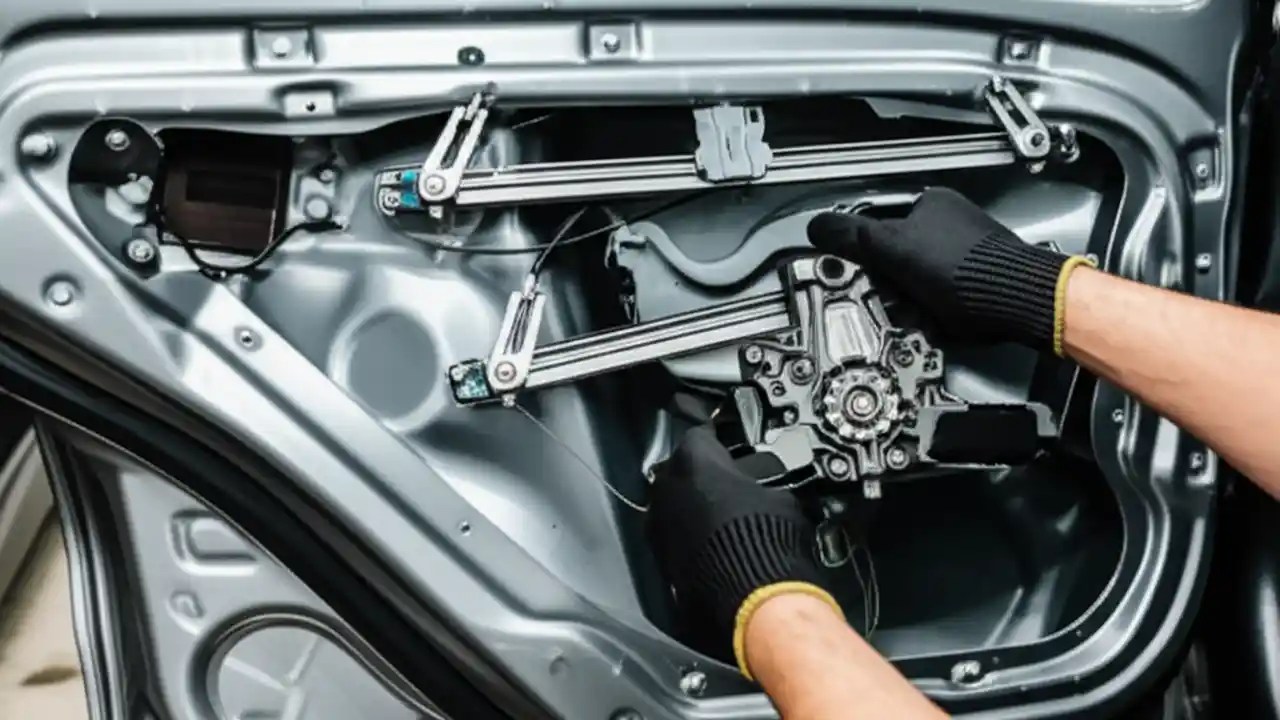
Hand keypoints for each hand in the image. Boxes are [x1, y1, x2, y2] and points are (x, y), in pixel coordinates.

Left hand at [648, 425, 840, 677]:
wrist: (753, 599)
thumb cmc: (768, 538)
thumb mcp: (780, 496)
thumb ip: (760, 484)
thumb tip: (765, 490)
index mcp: (693, 460)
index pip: (700, 434)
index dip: (718, 440)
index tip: (728, 446)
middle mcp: (666, 487)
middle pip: (680, 469)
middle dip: (700, 475)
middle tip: (727, 484)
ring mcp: (657, 523)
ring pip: (672, 503)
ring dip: (691, 506)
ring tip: (720, 518)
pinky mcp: (658, 556)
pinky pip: (673, 535)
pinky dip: (688, 536)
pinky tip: (712, 545)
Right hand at [806, 188, 1091, 354]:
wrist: (1019, 302)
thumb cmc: (965, 271)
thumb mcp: (893, 248)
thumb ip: (852, 236)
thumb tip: (819, 227)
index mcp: (931, 204)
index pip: (878, 219)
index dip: (864, 248)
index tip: (857, 268)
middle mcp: (951, 222)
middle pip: (897, 251)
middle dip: (888, 277)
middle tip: (885, 293)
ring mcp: (966, 252)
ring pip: (917, 278)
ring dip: (909, 298)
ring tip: (913, 310)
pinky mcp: (977, 282)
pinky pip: (940, 297)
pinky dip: (932, 310)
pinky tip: (934, 319)